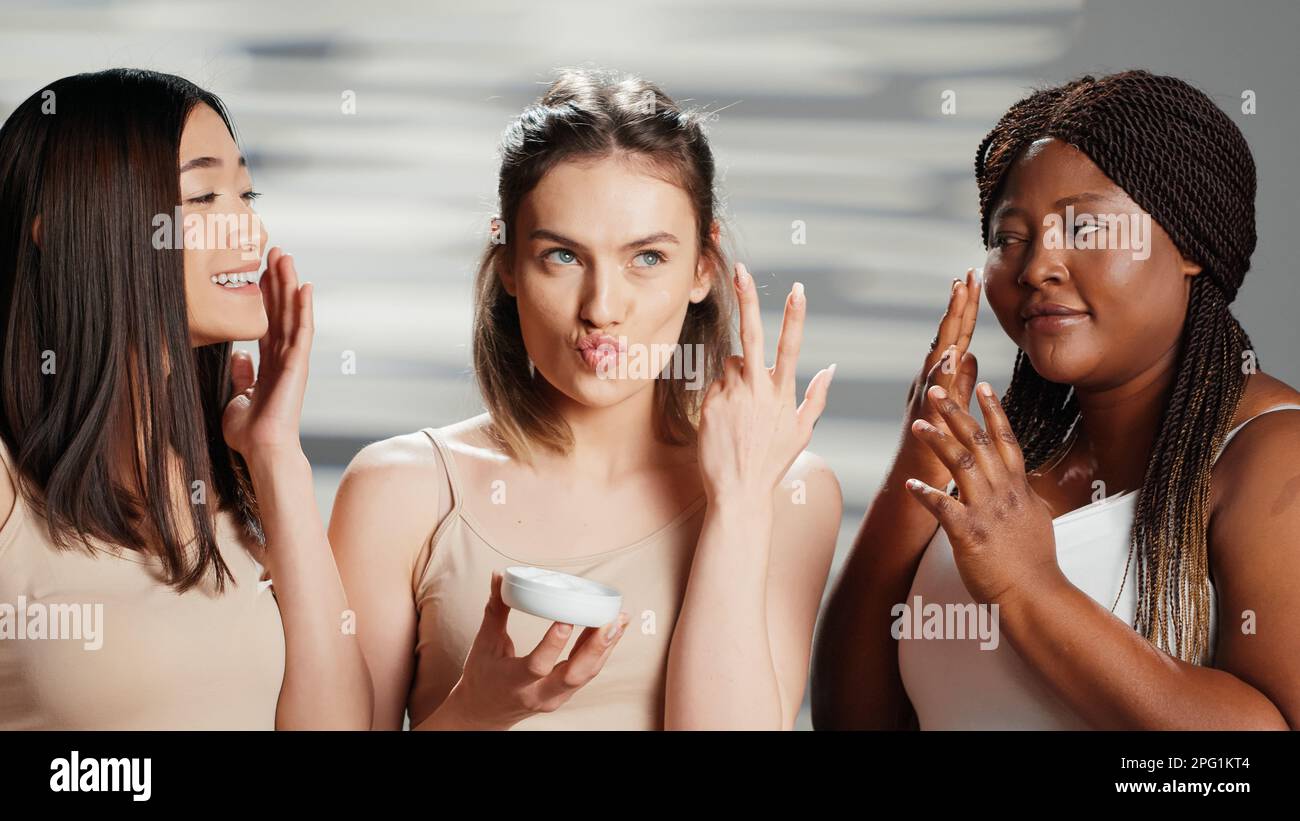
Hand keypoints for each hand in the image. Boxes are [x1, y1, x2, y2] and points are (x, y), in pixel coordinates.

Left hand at [222, 247, 313, 459]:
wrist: (261, 448)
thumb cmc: (249, 432)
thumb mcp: (235, 398)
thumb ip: (240, 375)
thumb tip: (239, 356)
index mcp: (269, 365)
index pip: (267, 322)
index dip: (264, 296)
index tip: (258, 271)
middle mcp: (284, 358)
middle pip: (281, 310)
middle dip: (277, 280)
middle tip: (274, 251)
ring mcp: (293, 359)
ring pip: (292, 313)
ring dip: (289, 283)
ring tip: (285, 256)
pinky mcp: (298, 363)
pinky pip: (302, 330)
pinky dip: (304, 307)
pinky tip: (304, 285)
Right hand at [439, 571, 628, 729]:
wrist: (483, 713)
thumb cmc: (481, 675)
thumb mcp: (484, 643)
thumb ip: (495, 609)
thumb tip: (498, 575)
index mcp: (513, 682)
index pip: (537, 665)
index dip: (553, 644)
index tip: (566, 619)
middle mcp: (537, 694)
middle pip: (573, 675)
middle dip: (596, 647)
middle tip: (612, 619)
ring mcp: (553, 699)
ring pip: (586, 675)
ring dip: (606, 647)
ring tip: (620, 618)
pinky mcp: (564, 696)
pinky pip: (587, 674)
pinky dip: (600, 651)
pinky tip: (611, 629)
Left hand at [697, 262, 835, 503]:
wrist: (738, 492)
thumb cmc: (772, 463)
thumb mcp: (802, 432)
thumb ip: (816, 397)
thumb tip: (831, 368)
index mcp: (782, 395)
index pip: (790, 347)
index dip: (794, 316)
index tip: (797, 289)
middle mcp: (756, 391)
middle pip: (751, 334)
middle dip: (747, 298)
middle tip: (740, 268)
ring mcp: (730, 396)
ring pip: (731, 364)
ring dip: (736, 374)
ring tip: (741, 409)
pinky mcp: (709, 405)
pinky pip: (715, 384)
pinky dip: (721, 393)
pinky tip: (726, 419)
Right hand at [903, 268, 981, 486]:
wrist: (911, 482)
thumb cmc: (933, 450)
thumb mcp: (952, 409)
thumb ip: (959, 383)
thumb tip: (969, 356)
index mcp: (939, 378)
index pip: (956, 337)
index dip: (965, 309)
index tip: (973, 280)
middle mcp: (928, 380)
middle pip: (947, 335)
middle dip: (958, 304)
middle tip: (967, 274)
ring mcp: (925, 394)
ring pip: (939, 352)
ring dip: (949, 323)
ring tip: (958, 294)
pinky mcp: (926, 414)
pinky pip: (936, 389)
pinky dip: (942, 369)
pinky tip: (952, 350)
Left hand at [903, 380, 1065, 606]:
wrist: (1035, 594)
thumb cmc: (1035, 562)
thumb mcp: (1037, 518)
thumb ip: (1026, 496)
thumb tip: (1022, 484)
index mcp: (1018, 487)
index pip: (1006, 439)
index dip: (993, 410)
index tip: (982, 385)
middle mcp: (1003, 492)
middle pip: (979, 441)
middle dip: (956, 413)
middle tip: (937, 392)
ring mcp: (987, 511)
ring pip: (961, 464)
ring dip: (937, 442)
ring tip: (918, 426)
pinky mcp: (970, 533)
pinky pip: (943, 506)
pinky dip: (925, 493)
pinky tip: (909, 483)